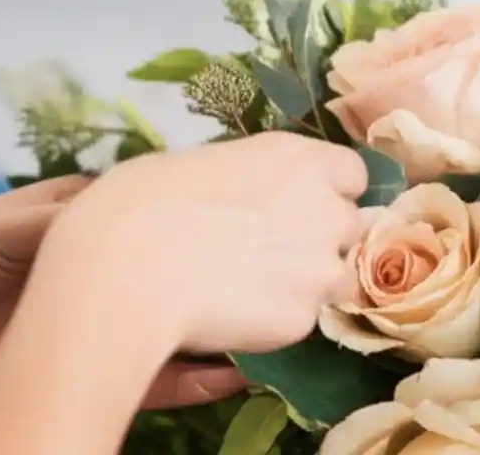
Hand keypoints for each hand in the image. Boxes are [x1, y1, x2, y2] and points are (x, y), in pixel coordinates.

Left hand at [0, 176, 246, 410]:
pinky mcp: (79, 374)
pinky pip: (146, 382)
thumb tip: (136, 208)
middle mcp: (96, 274)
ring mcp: (91, 327)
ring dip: (211, 333)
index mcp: (80, 222)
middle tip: (269, 275)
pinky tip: (227, 378)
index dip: (194, 215)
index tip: (246, 213)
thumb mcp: (3, 227)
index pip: (151, 215)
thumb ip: (67, 223)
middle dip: (214, 277)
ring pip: (164, 329)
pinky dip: (187, 384)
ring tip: (266, 333)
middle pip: (168, 275)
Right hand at [35, 132, 366, 355]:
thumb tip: (237, 194)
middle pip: (347, 226)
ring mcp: (319, 269)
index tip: (297, 201)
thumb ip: (241, 178)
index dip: (327, 189)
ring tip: (246, 287)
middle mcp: (324, 209)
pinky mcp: (302, 321)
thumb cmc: (141, 202)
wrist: (127, 271)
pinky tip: (230, 314)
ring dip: (303, 281)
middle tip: (264, 249)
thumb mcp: (195, 165)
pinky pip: (299, 320)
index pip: (352, 173)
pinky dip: (274, 319)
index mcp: (298, 158)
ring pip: (332, 278)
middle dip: (316, 237)